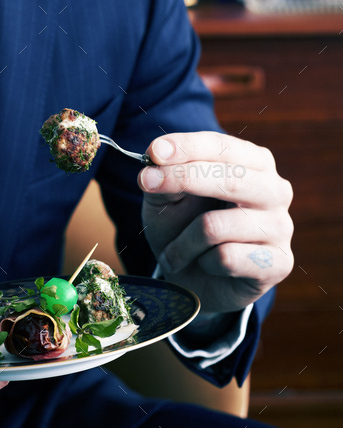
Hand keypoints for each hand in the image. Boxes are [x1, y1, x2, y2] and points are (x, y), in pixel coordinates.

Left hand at [137, 132, 293, 313]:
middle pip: (230, 179)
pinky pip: (226, 258)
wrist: (197, 279)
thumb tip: (154, 168)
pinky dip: (202, 262)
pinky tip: (205, 265)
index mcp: (254, 162)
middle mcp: (275, 189)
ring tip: (176, 251)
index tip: (154, 151)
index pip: (222, 147)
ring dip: (183, 241)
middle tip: (146, 182)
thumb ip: (163, 178)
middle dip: (183, 179)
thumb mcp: (166, 198)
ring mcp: (281, 226)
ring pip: (217, 226)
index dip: (187, 147)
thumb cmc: (184, 227)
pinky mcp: (279, 262)